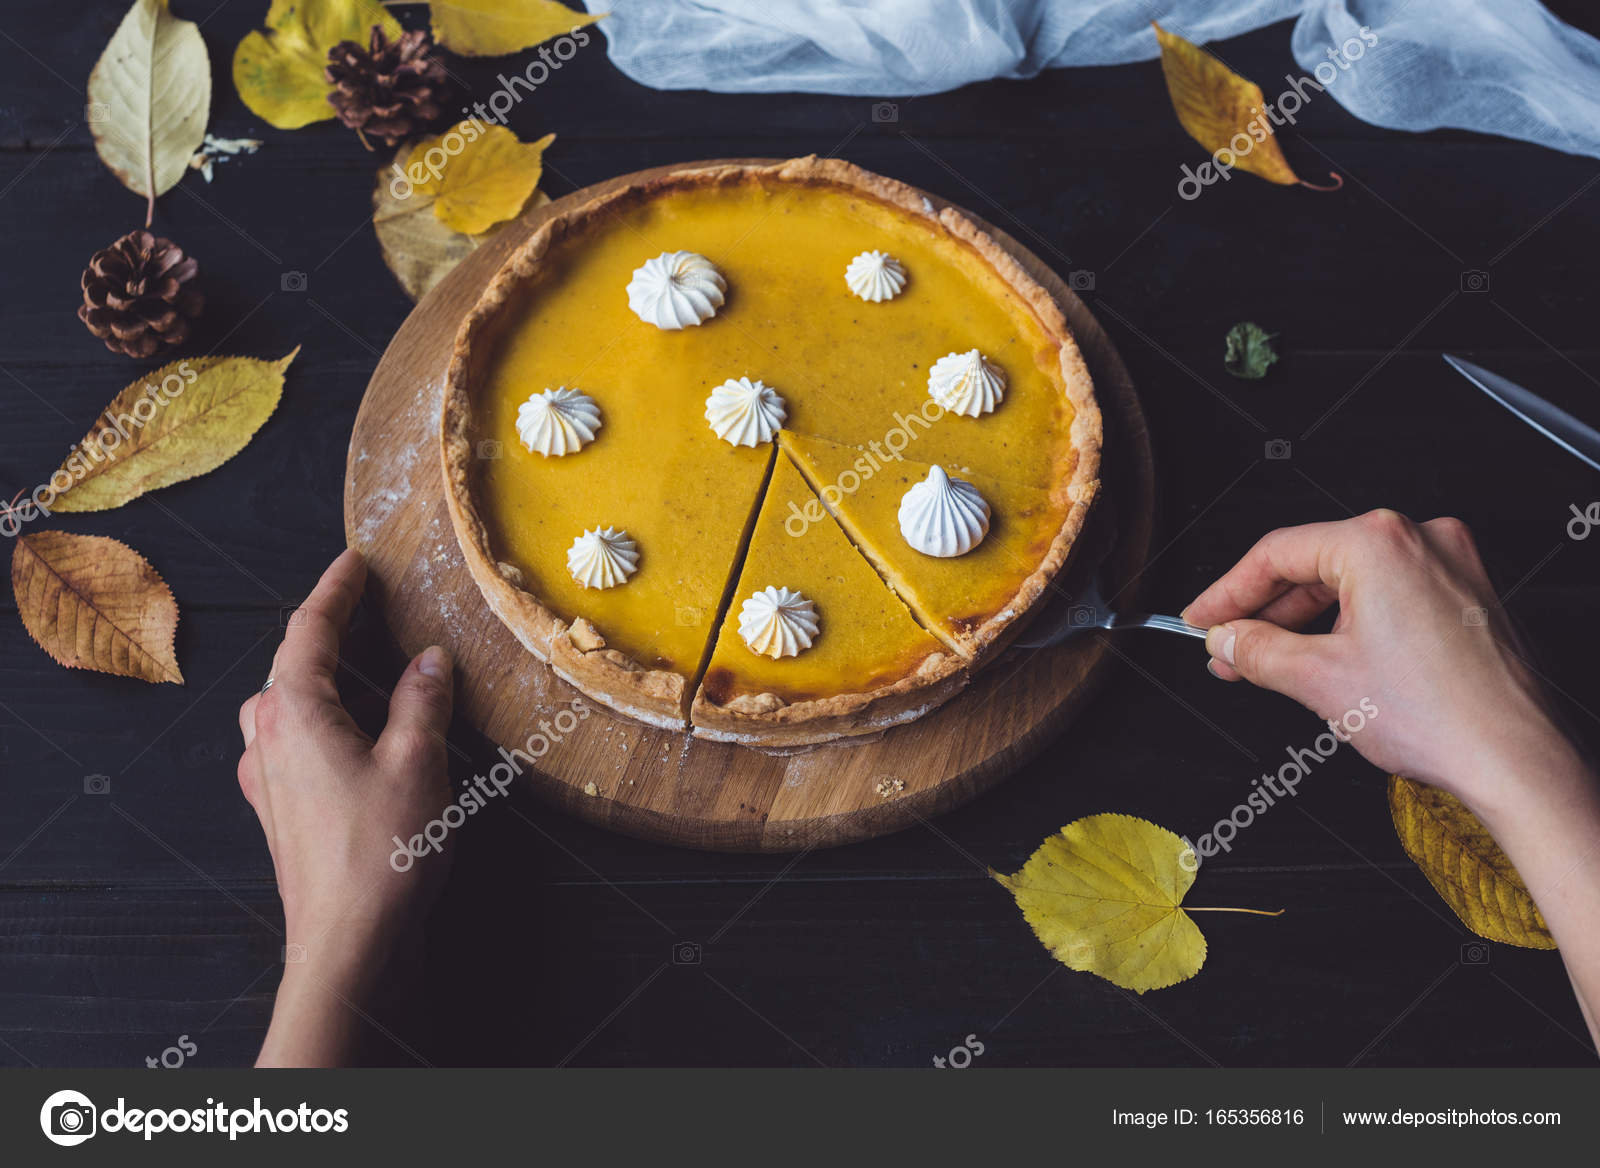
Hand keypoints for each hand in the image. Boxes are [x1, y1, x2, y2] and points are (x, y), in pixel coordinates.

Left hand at [238, 548, 453, 1064]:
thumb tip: (429, 660)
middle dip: (328, 636)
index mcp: (293, 711)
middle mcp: (267, 740)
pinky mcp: (281, 818)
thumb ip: (422, 700)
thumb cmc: (380, 856)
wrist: (348, 949)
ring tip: (377, 679)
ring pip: (288, 710)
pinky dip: (327, 728)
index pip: (308, 630)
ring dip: (326, 685)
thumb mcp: (418, 761)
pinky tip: (364, 744)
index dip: (335, 590)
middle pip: (291, 667)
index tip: (354, 560)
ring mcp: (268, 783)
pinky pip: (295, 749)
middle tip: (371, 612)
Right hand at [1181, 509, 1568, 810]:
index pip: (1276, 554)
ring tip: (1269, 662)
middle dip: (1265, 611)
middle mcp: (1421, 540)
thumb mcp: (1318, 680)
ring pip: (1352, 581)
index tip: (1203, 619)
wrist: (1515, 762)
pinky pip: (1390, 595)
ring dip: (1305, 621)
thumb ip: (1257, 650)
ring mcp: (1451, 565)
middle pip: (1314, 564)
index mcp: (1379, 543)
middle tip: (1228, 648)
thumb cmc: (1439, 718)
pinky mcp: (1469, 595)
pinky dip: (1350, 622)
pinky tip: (1325, 658)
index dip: (1227, 592)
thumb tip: (1227, 640)